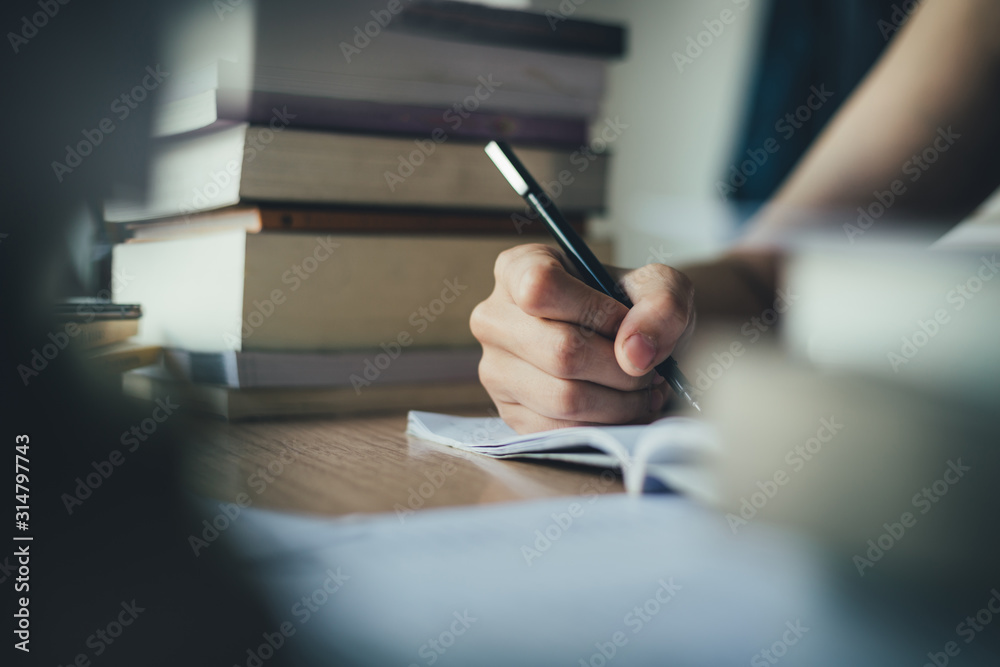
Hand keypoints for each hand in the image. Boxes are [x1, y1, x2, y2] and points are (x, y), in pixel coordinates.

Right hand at [470, 244, 694, 432]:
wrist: (626, 347)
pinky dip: (605, 425)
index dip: (595, 310)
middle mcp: (494, 318)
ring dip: (620, 402)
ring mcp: (495, 369)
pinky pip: (561, 431)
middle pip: (560, 352)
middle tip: (650, 370)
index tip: (625, 321)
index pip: (540, 287)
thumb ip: (660, 305)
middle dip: (621, 369)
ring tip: (642, 390)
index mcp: (518, 269)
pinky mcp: (508, 413)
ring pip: (564, 398)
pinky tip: (623, 408)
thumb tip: (634, 353)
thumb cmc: (632, 308)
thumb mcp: (659, 287)